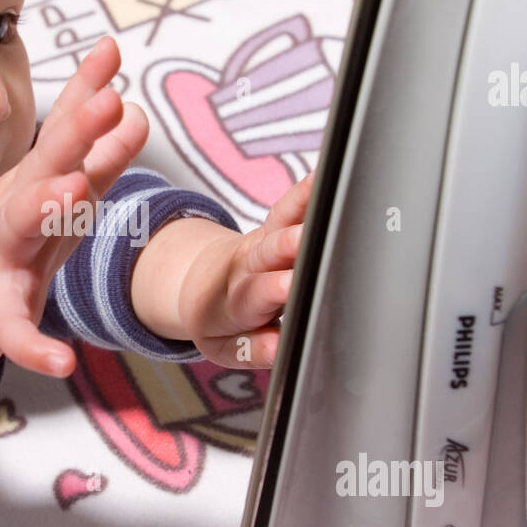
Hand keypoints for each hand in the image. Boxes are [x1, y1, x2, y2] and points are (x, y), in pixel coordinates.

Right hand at [0, 36, 149, 376]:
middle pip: (46, 168)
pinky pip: (16, 331)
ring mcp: (6, 259)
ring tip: (76, 188)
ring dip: (48, 207)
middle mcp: (19, 212)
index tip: (111, 78)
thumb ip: (85, 128)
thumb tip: (117, 68)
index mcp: (37, 182)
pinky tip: (60, 364)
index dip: (85, 110)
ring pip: (23, 228)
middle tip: (110, 106)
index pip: (65, 137)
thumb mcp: (50, 173)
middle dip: (75, 138)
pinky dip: (34, 347)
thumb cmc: (19, 224)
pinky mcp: (1, 312)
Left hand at [177, 172, 314, 367]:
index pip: (253, 295)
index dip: (271, 289)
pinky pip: (290, 205)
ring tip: (324, 195)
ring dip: (302, 211)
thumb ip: (252, 350)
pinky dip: (307, 191)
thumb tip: (280, 347)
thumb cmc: (222, 322)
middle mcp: (246, 266)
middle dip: (287, 246)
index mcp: (233, 301)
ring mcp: (261, 243)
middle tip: (304, 240)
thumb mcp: (224, 347)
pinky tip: (325, 175)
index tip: (289, 286)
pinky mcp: (273, 226)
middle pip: (266, 253)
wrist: (201, 287)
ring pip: (281, 224)